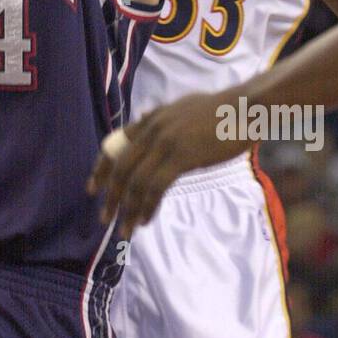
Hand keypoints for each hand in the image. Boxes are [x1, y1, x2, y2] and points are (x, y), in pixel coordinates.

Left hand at [87, 90, 242, 236]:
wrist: (245, 108)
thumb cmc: (220, 111)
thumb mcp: (182, 108)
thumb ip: (161, 117)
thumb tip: (145, 117)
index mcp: (150, 119)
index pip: (114, 145)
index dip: (101, 169)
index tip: (92, 188)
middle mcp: (152, 129)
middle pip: (120, 167)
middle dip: (110, 196)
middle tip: (104, 218)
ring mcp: (165, 142)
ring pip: (136, 181)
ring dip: (127, 209)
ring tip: (125, 229)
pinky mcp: (182, 156)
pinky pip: (156, 187)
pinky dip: (147, 206)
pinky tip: (145, 219)